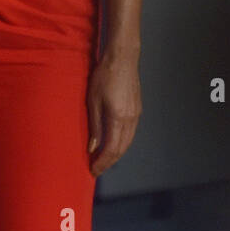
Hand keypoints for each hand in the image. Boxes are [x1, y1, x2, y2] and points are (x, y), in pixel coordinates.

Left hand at [86, 45, 140, 176]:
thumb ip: (94, 125)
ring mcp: (136, 115)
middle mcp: (131, 120)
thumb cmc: (103, 76)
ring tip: (103, 159)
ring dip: (116, 153)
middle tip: (96, 169)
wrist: (122, 59)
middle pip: (121, 149)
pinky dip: (121, 142)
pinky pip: (130, 133)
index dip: (103, 162)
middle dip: (109, 161)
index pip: (111, 149)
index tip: (93, 170)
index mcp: (118, 118)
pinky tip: (113, 143)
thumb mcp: (92, 100)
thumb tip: (92, 147)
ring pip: (127, 142)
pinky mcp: (137, 109)